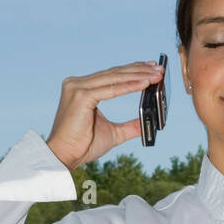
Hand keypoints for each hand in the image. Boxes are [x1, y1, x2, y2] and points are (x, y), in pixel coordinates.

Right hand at [46, 60, 165, 169]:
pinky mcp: (80, 95)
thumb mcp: (113, 133)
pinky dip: (129, 86)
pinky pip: (111, 89)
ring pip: (114, 78)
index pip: (112, 76)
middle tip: (159, 68)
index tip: (151, 68)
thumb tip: (148, 124)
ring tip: (157, 75)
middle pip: (114, 73)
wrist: (64, 156)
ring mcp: (77, 87)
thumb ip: (130, 126)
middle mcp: (78, 84)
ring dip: (138, 75)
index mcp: (83, 89)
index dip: (133, 70)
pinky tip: (145, 84)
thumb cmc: (83, 145)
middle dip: (139, 70)